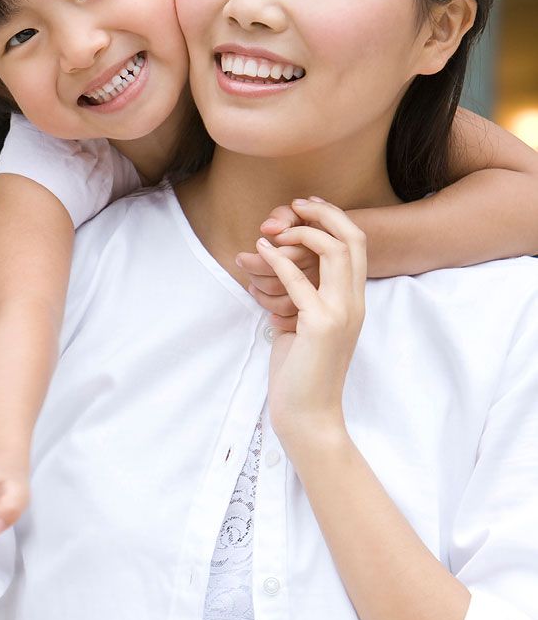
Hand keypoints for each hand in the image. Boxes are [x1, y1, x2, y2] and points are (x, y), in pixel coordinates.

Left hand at [252, 198, 366, 447]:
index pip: (357, 245)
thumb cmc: (302, 374)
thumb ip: (303, 300)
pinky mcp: (319, 326)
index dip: (334, 218)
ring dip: (303, 233)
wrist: (310, 415)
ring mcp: (341, 313)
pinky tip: (261, 250)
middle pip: (353, 238)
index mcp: (355, 302)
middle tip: (296, 204)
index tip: (308, 207)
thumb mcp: (305, 327)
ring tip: (276, 229)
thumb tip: (282, 276)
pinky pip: (300, 281)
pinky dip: (278, 260)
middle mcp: (355, 303)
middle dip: (324, 213)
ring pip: (335, 251)